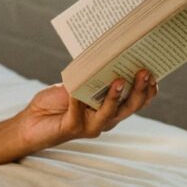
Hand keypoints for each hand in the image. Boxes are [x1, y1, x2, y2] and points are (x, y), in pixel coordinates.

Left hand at [17, 69, 158, 151]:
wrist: (31, 122)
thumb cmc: (55, 102)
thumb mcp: (75, 85)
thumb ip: (89, 77)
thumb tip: (102, 57)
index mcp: (110, 110)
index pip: (135, 103)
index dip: (147, 92)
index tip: (155, 74)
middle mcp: (104, 121)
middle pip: (128, 108)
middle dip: (138, 90)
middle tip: (144, 72)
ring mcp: (89, 127)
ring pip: (109, 114)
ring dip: (115, 97)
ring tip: (119, 80)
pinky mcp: (72, 128)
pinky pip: (77, 113)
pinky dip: (77, 100)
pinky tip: (76, 89)